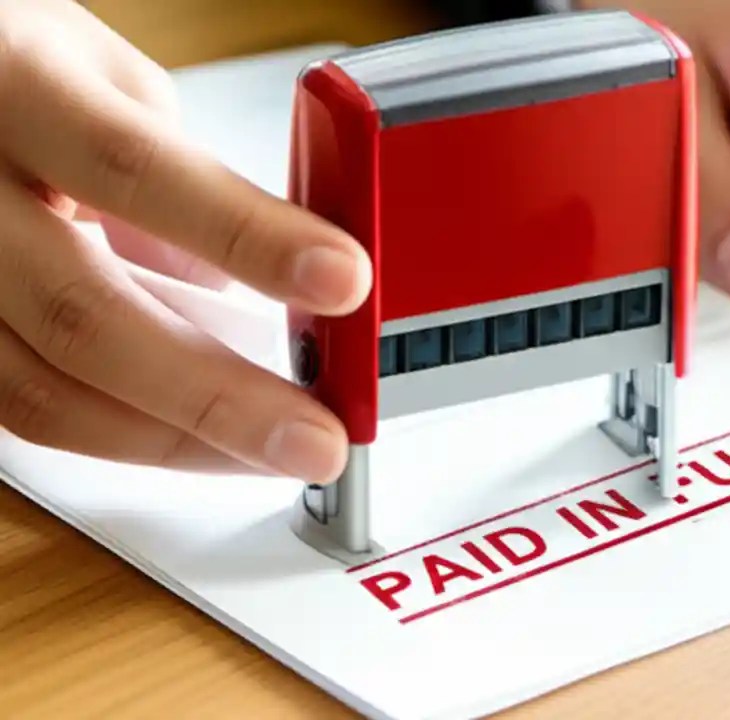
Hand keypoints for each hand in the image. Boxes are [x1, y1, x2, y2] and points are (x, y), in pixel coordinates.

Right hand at [0, 0, 368, 481]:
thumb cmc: (20, 70)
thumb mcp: (108, 78)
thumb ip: (181, 174)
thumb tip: (259, 277)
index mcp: (19, 91)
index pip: (136, 169)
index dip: (247, 234)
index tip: (343, 280)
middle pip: (85, 315)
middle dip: (221, 396)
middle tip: (318, 437)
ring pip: (45, 390)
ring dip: (179, 439)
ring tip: (276, 451)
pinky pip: (28, 405)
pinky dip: (127, 433)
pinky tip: (202, 440)